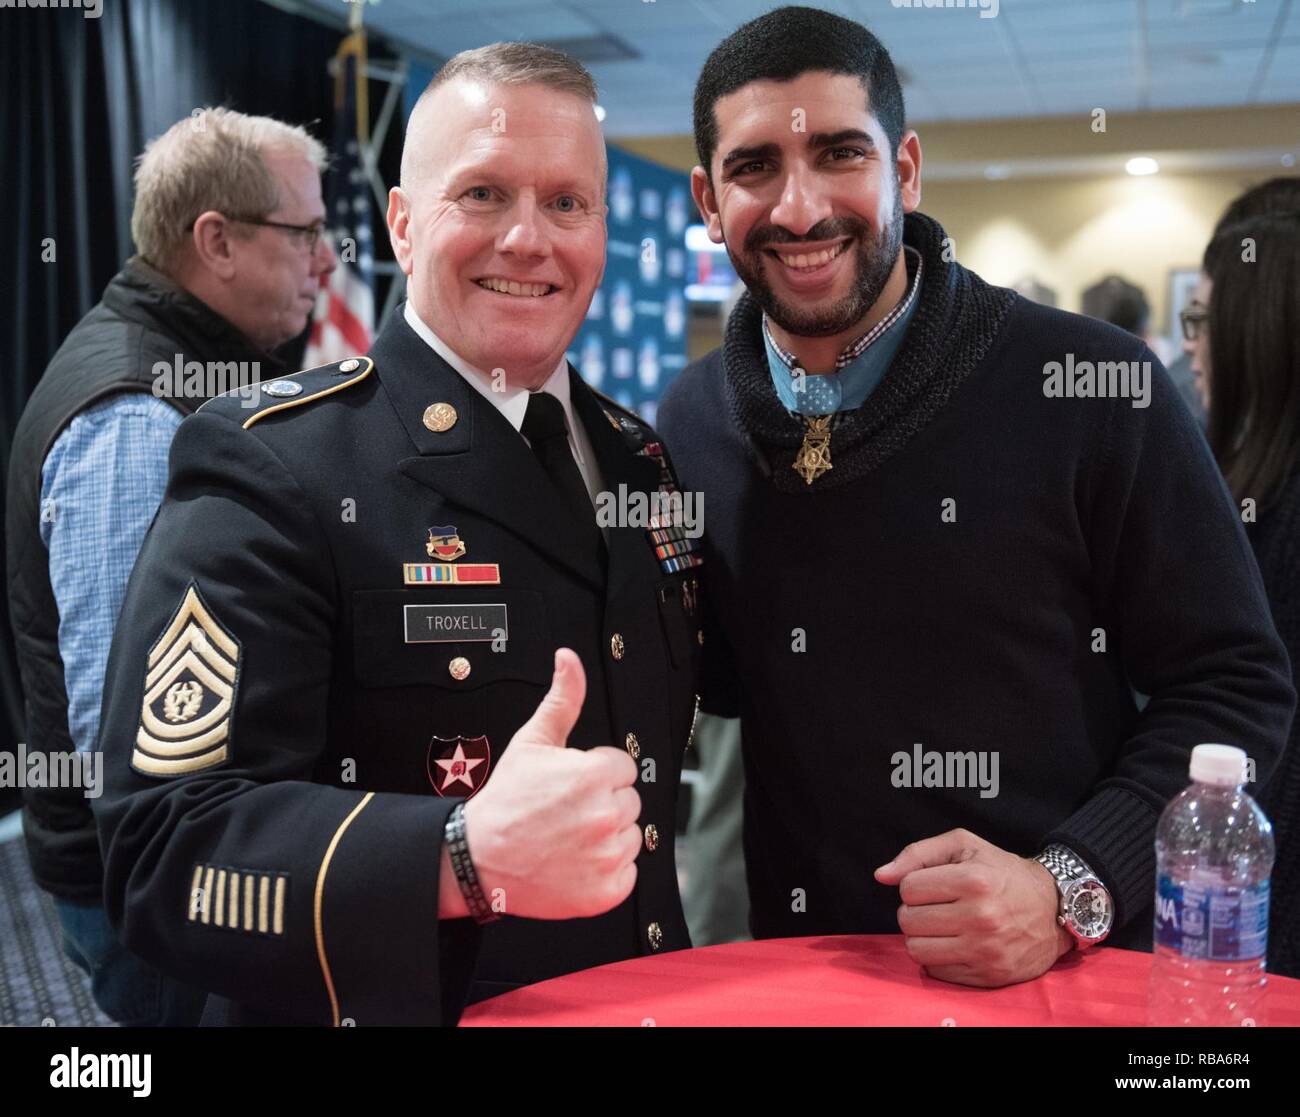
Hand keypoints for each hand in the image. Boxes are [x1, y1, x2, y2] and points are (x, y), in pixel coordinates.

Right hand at [459, 648, 641, 919]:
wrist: (478, 859)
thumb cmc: (506, 800)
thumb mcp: (532, 741)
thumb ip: (562, 699)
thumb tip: (569, 659)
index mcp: (594, 775)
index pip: (623, 768)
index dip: (596, 774)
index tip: (570, 787)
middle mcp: (605, 815)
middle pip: (630, 801)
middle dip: (603, 803)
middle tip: (565, 813)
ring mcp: (607, 856)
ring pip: (630, 836)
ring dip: (607, 837)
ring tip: (568, 837)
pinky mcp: (606, 891)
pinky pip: (627, 873)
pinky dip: (606, 872)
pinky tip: (575, 863)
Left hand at [874, 828, 1072, 986]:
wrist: (1053, 908)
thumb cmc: (1002, 872)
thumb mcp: (964, 846)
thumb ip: (917, 854)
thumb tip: (881, 876)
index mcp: (974, 881)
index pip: (908, 888)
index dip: (914, 885)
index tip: (932, 885)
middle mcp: (981, 917)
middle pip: (908, 921)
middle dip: (914, 912)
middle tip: (935, 907)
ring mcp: (985, 950)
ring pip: (916, 949)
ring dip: (921, 937)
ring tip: (941, 926)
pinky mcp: (989, 975)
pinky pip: (936, 971)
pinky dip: (938, 958)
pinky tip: (955, 943)